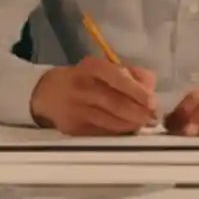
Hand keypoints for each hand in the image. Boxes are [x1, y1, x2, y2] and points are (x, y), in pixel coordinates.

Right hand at [29, 55, 157, 135]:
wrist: (47, 93)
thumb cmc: (84, 78)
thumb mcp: (103, 68)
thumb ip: (131, 74)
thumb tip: (151, 87)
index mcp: (92, 67)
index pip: (117, 78)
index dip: (136, 91)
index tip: (152, 102)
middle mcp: (82, 87)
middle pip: (115, 102)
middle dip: (137, 112)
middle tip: (151, 118)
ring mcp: (76, 109)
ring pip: (109, 120)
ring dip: (130, 124)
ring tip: (141, 124)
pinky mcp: (72, 127)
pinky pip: (101, 132)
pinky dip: (117, 132)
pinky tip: (125, 130)